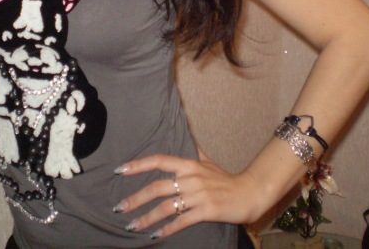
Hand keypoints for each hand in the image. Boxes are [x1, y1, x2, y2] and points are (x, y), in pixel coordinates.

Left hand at [113, 148, 261, 238]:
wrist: (249, 192)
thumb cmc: (226, 178)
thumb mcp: (208, 161)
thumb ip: (194, 151)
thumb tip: (185, 134)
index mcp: (189, 164)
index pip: (159, 160)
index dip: (139, 164)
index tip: (120, 169)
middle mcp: (191, 178)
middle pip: (157, 187)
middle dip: (135, 198)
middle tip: (119, 207)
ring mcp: (198, 195)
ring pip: (166, 206)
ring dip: (146, 217)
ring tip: (131, 226)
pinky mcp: (206, 211)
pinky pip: (182, 220)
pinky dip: (167, 228)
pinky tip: (155, 235)